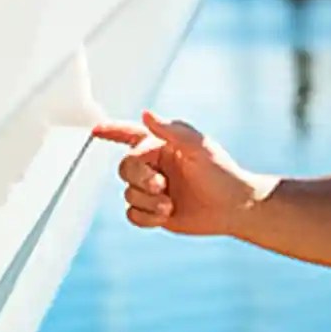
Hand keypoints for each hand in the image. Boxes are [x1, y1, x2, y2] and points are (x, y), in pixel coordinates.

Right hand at [91, 110, 276, 235]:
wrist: (235, 207)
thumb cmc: (222, 173)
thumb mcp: (200, 148)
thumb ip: (172, 131)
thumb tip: (146, 114)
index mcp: (163, 146)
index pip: (131, 135)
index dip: (112, 131)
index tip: (95, 131)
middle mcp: (155, 166)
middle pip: (124, 168)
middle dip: (139, 178)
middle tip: (161, 185)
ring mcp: (153, 189)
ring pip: (128, 194)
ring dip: (148, 201)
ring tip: (170, 204)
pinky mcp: (154, 212)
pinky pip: (132, 215)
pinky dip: (146, 217)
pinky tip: (165, 215)